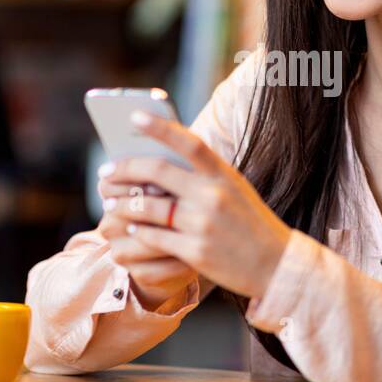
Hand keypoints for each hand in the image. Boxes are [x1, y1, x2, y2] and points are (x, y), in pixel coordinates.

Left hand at [98, 110, 292, 298]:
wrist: (276, 265)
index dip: (160, 127)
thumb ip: (205, 174)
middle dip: (125, 169)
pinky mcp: (195, 252)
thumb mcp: (235, 190)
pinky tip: (130, 228)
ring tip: (110, 203)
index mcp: (224, 176)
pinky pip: (154, 237)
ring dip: (124, 204)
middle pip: (157, 172)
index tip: (134, 117)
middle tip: (106, 171)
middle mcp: (213, 196)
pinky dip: (138, 231)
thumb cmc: (250, 223)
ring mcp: (203, 224)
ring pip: (148, 207)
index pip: (189, 142)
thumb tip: (162, 157)